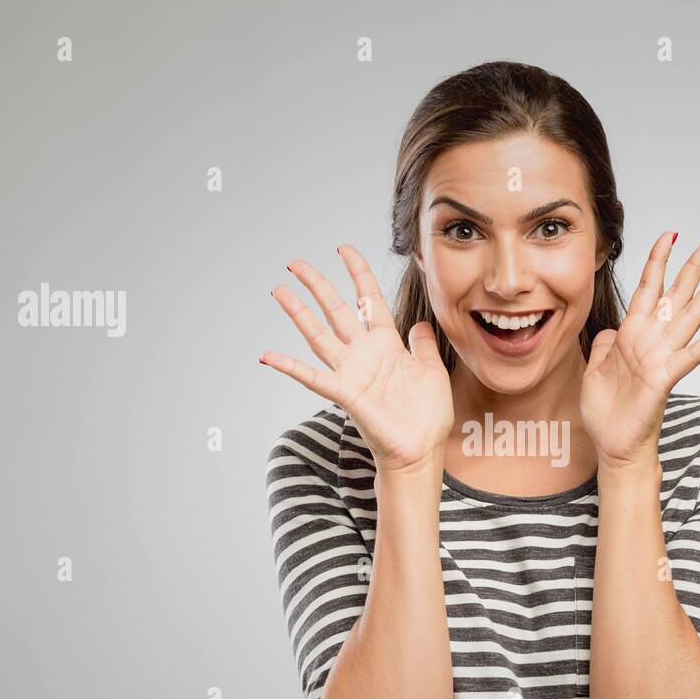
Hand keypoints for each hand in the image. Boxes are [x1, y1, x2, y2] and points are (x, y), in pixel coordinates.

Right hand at [261, 245, 453, 473]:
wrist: (422, 449)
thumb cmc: (428, 415)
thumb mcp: (432, 370)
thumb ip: (422, 345)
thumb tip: (419, 323)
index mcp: (386, 343)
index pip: (368, 298)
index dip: (357, 272)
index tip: (343, 249)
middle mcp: (363, 353)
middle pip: (335, 310)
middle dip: (317, 285)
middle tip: (296, 263)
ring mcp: (351, 372)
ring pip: (319, 335)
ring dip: (299, 313)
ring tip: (279, 290)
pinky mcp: (346, 393)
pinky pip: (313, 377)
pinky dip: (289, 367)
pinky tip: (267, 355)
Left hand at [580, 232, 699, 468]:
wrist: (612, 445)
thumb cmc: (605, 413)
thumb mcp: (593, 368)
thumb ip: (601, 344)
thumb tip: (610, 328)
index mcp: (631, 335)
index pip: (648, 289)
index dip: (658, 261)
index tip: (670, 234)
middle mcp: (651, 341)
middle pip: (677, 294)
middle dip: (694, 265)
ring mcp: (661, 357)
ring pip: (691, 316)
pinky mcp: (665, 378)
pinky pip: (692, 355)